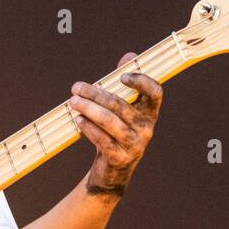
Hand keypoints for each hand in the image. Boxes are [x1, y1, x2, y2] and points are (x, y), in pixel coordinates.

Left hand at [67, 55, 163, 197]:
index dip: (142, 81)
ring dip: (88, 108)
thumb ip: (125, 84)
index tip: (122, 75)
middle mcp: (146, 128)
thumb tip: (129, 55)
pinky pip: (101, 138)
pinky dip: (87, 127)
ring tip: (73, 101)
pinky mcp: (119, 158)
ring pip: (109, 121)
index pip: (155, 93)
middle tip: (76, 87)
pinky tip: (78, 120)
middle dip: (95, 93)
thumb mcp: (123, 111)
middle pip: (121, 104)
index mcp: (150, 113)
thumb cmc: (117, 134)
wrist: (113, 173)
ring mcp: (134, 144)